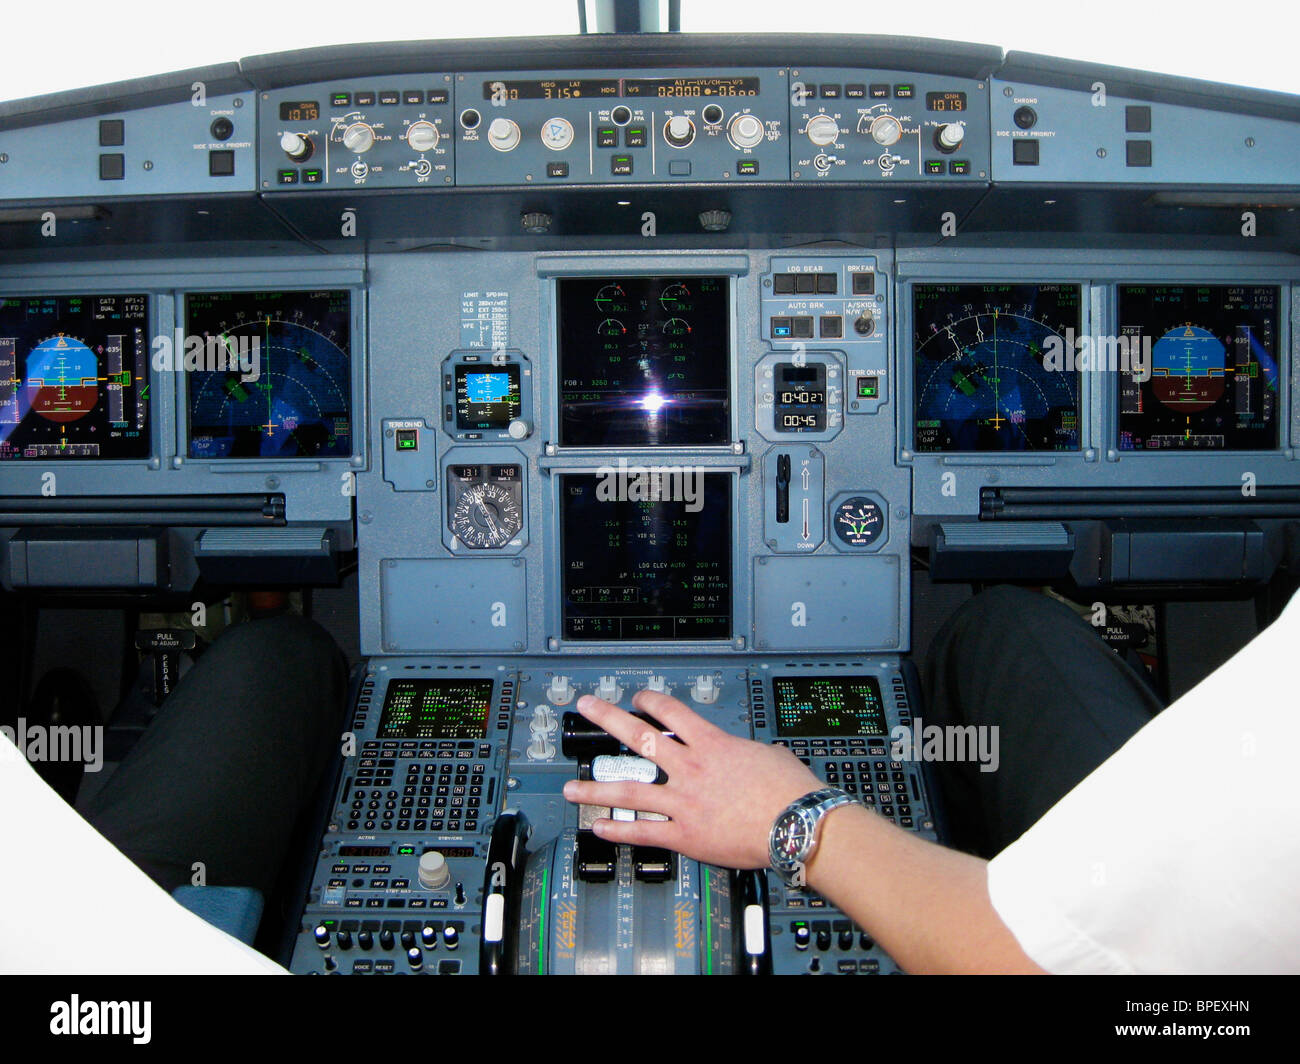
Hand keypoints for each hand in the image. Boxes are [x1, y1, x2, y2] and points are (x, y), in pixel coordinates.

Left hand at [561, 689, 823, 868]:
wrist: (797, 824)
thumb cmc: (791, 791)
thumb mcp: (768, 756)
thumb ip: (747, 754)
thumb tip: (752, 756)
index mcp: (712, 744)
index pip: (672, 713)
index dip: (650, 701)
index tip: (636, 698)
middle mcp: (691, 768)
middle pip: (639, 737)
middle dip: (608, 719)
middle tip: (588, 708)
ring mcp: (684, 801)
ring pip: (630, 790)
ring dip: (596, 788)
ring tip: (571, 787)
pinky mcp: (685, 834)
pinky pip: (644, 832)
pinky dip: (619, 831)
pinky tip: (599, 828)